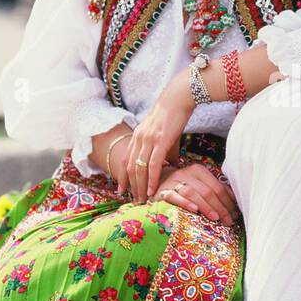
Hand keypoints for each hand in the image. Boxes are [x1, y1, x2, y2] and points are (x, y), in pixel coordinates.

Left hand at [122, 73, 195, 202]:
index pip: (125, 160)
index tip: (122, 190)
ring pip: (140, 169)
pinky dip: (152, 179)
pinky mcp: (160, 141)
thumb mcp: (165, 135)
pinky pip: (153, 165)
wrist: (179, 99)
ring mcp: (148, 140)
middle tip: (134, 201)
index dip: (122, 177)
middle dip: (132, 187)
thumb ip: (165, 151)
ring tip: (143, 200)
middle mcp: (139, 139)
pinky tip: (153, 190)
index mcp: (137, 136)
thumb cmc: (174, 116)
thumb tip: (172, 166)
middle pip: (130, 168)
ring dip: (141, 187)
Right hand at [153, 162, 239, 226]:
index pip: (217, 187)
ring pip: (193, 193)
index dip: (228, 202)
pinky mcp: (162, 191)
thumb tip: (234, 201)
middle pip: (207, 191)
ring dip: (206, 206)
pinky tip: (194, 210)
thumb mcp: (199, 186)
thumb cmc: (181, 187)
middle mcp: (186, 173)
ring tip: (215, 218)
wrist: (154, 183)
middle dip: (220, 207)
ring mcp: (173, 182)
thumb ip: (215, 190)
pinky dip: (185, 203)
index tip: (235, 216)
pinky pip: (174, 196)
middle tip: (228, 221)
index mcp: (198, 171)